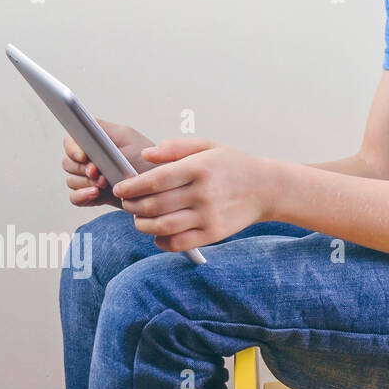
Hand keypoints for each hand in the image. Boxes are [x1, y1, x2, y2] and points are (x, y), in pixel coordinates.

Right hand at [62, 120, 155, 209]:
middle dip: (81, 168)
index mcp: (94, 141)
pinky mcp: (92, 195)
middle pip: (68, 162)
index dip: (72, 148)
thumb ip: (105, 135)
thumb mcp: (128, 138)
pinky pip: (75, 197)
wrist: (159, 184)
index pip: (71, 141)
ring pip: (71, 180)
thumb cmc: (145, 157)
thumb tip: (86, 139)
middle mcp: (88, 159)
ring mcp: (88, 178)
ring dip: (85, 182)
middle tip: (97, 173)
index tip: (83, 156)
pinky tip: (95, 194)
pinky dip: (82, 196)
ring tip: (103, 184)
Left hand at [111, 138, 274, 252]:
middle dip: (132, 205)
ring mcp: (208, 216)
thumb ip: (176, 147)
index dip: (132, 186)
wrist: (268, 188)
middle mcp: (203, 193)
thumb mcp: (209, 145)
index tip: (120, 187)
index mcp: (199, 168)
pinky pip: (178, 243)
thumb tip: (147, 154)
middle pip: (153, 205)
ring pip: (161, 226)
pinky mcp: (213, 234)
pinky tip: (158, 233)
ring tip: (139, 218)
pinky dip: (161, 241)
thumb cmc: (234, 165)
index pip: (155, 180)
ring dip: (142, 224)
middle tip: (127, 203)